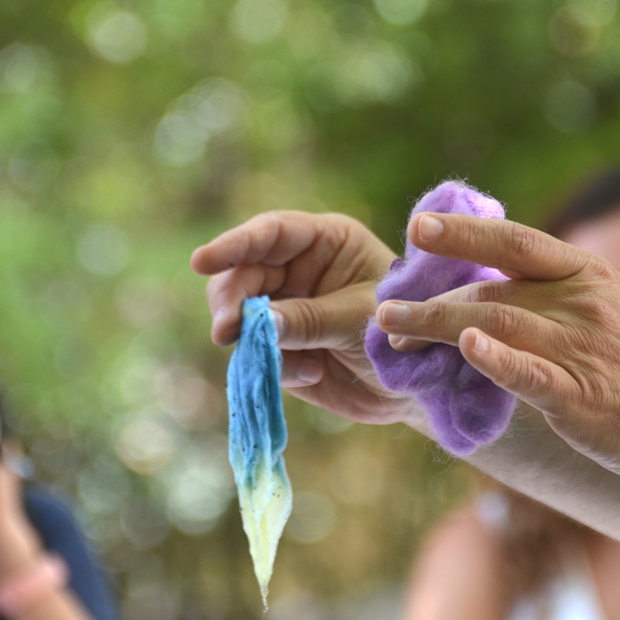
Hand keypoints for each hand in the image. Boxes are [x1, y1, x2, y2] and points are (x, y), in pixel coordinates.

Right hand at [191, 211, 415, 423]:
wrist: (417, 387)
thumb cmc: (402, 334)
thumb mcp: (359, 320)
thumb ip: (309, 320)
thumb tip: (256, 323)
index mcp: (325, 242)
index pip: (270, 233)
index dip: (233, 245)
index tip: (201, 262)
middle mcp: (298, 269)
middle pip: (242, 274)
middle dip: (232, 302)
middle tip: (227, 332)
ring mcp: (286, 308)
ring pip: (238, 314)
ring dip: (248, 339)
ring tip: (281, 359)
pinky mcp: (280, 347)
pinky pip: (254, 353)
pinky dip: (271, 367)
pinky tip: (312, 374)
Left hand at [373, 212, 619, 485]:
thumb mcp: (604, 308)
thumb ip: (549, 295)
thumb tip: (480, 296)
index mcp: (584, 274)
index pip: (515, 242)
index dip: (463, 233)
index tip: (418, 227)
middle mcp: (580, 302)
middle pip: (491, 288)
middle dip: (430, 295)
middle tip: (384, 307)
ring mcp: (581, 348)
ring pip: (497, 323)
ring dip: (436, 324)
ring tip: (393, 332)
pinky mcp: (581, 396)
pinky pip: (531, 372)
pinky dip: (496, 358)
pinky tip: (465, 347)